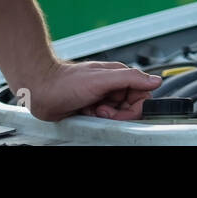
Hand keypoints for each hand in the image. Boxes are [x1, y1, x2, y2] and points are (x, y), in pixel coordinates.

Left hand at [13, 60, 162, 122]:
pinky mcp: (92, 109)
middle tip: (101, 110)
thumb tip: (155, 80)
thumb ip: (130, 78)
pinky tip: (86, 112)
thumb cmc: (66, 81)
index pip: (142, 95)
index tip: (120, 111)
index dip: (134, 107)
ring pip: (117, 116)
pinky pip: (103, 121)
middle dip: (117, 113)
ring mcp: (102, 98)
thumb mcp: (102, 79)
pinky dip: (95, 120)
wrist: (41, 90)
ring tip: (91, 110)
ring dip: (105, 117)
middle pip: (130, 108)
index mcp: (120, 76)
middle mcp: (113, 87)